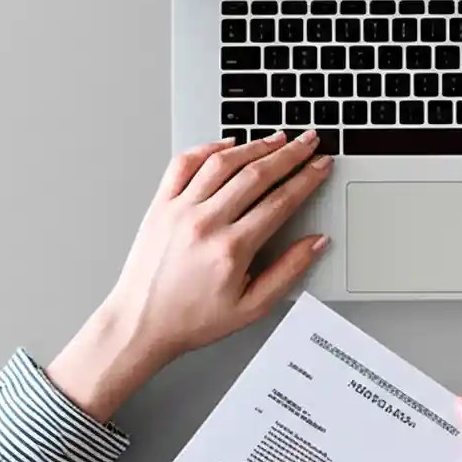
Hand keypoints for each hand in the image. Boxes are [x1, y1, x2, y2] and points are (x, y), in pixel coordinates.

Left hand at [47, 131, 333, 419]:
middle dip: (289, 154)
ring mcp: (179, 210)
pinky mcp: (160, 205)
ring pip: (223, 162)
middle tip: (307, 141)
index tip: (321, 165)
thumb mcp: (252, 307)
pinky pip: (184, 164)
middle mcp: (205, 223)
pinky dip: (207, 148)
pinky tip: (227, 144)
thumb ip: (289, 272)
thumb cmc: (193, 319)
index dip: (307, 178)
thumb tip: (316, 243)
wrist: (140, 323)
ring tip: (276, 138)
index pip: (281, 201)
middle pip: (257, 174)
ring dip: (254, 146)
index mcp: (231, 249)